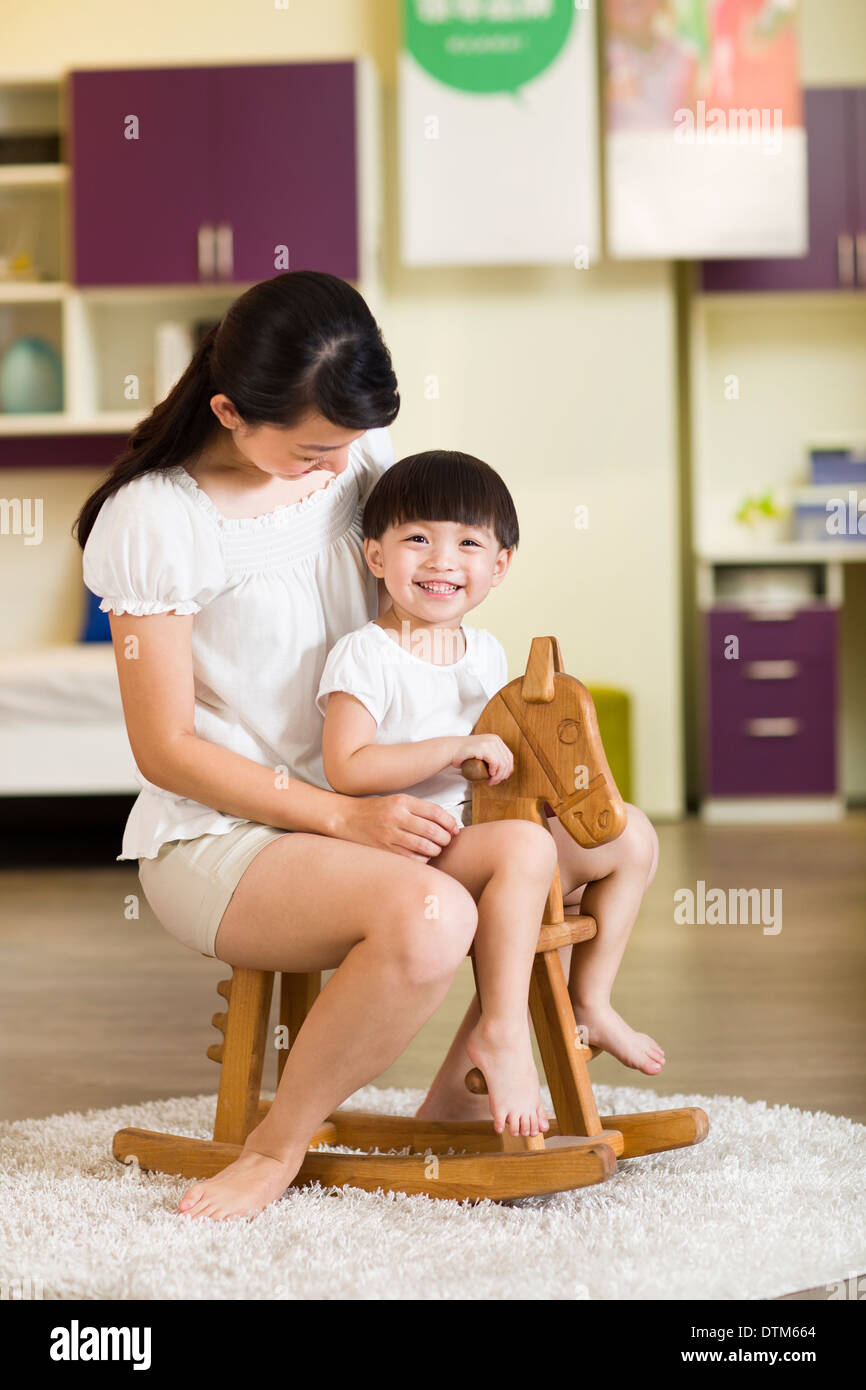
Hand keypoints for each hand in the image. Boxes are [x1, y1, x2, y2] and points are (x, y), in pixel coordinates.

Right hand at [331, 792, 461, 861]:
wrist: (345, 818)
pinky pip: (411, 859)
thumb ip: (419, 810)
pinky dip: (423, 860)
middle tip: (447, 841)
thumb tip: (447, 824)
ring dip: (436, 850)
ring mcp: (389, 835)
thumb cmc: (375, 810)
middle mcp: (396, 817)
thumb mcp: (397, 801)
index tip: (455, 828)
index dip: (450, 822)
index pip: (435, 812)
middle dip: (445, 838)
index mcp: (402, 802)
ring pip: (424, 847)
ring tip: (437, 849)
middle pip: (432, 830)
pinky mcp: (384, 850)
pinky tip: (423, 856)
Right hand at [451, 734, 512, 785]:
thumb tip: (505, 771)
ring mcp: (490, 742)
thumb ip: (492, 756)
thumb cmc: (464, 754)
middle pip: (507, 761)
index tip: (501, 778)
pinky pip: (495, 763)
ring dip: (498, 776)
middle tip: (494, 782)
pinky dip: (494, 771)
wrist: (451, 749)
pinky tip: (489, 775)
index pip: (509, 756)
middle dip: (503, 775)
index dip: (508, 770)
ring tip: (491, 781)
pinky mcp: (484, 748)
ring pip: (502, 763)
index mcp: (496, 739)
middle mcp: (495, 739)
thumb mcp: (482, 752)